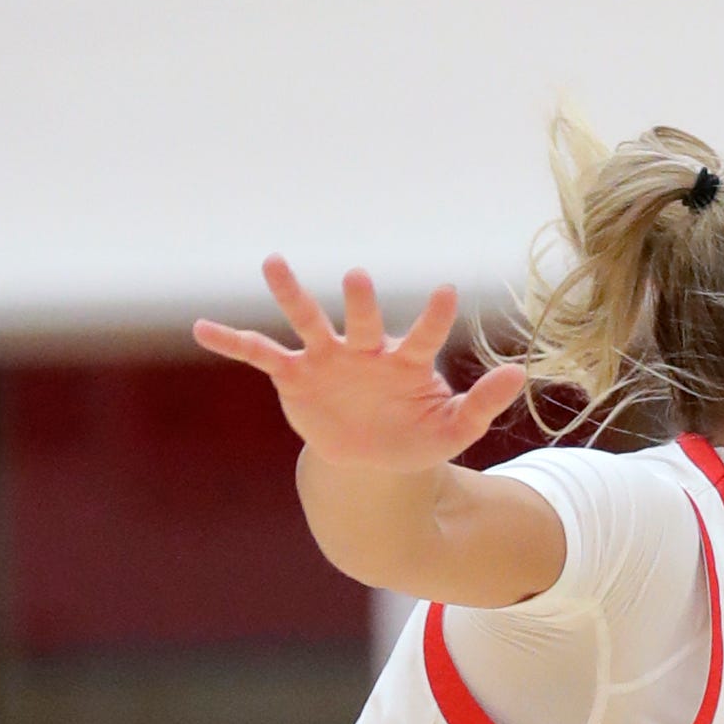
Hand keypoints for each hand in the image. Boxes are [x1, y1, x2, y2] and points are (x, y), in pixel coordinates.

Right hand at [195, 256, 527, 470]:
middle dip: (359, 302)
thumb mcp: (454, 429)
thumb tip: (520, 374)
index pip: (423, 335)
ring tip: (273, 263)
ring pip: (308, 321)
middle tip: (357, 279)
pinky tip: (203, 329)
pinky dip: (232, 341)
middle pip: (361, 319)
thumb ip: (484, 403)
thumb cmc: (417, 435)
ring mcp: (326, 359)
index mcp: (405, 362)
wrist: (374, 460)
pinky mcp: (294, 376)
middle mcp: (363, 351)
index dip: (434, 317)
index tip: (448, 292)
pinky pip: (260, 354)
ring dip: (291, 294)